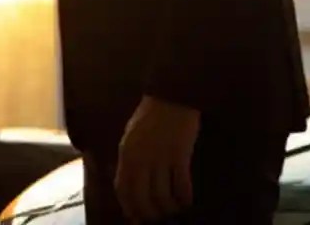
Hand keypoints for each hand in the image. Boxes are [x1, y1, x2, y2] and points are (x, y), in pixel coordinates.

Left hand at [114, 96, 199, 221]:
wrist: (171, 96)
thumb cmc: (150, 117)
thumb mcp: (131, 138)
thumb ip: (130, 162)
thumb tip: (131, 189)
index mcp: (126, 154)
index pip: (123, 190)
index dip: (130, 208)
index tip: (137, 218)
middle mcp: (140, 159)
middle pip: (143, 199)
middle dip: (151, 214)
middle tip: (159, 217)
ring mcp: (160, 158)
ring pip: (163, 196)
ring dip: (169, 208)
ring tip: (174, 208)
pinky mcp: (180, 156)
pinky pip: (182, 186)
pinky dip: (184, 197)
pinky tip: (187, 200)